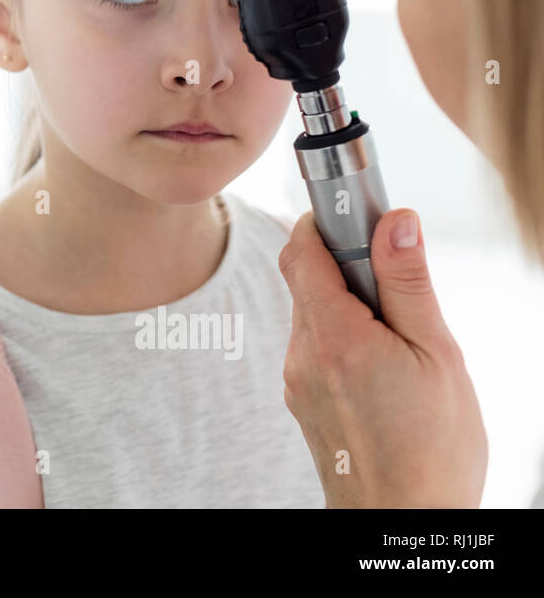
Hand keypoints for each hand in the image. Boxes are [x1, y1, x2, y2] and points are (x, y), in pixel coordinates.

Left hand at [278, 208, 486, 506]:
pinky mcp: (303, 398)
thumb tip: (394, 220)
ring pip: (312, 312)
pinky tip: (386, 363)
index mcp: (335, 338)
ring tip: (400, 332)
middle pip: (305, 277)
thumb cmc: (432, 450)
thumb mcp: (436, 355)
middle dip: (345, 261)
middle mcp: (303, 355)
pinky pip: (316, 345)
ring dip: (349, 302)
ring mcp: (298, 379)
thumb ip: (409, 284)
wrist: (401, 522)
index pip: (302, 250)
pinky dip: (345, 334)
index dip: (325, 220)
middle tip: (395, 274)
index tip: (357, 211)